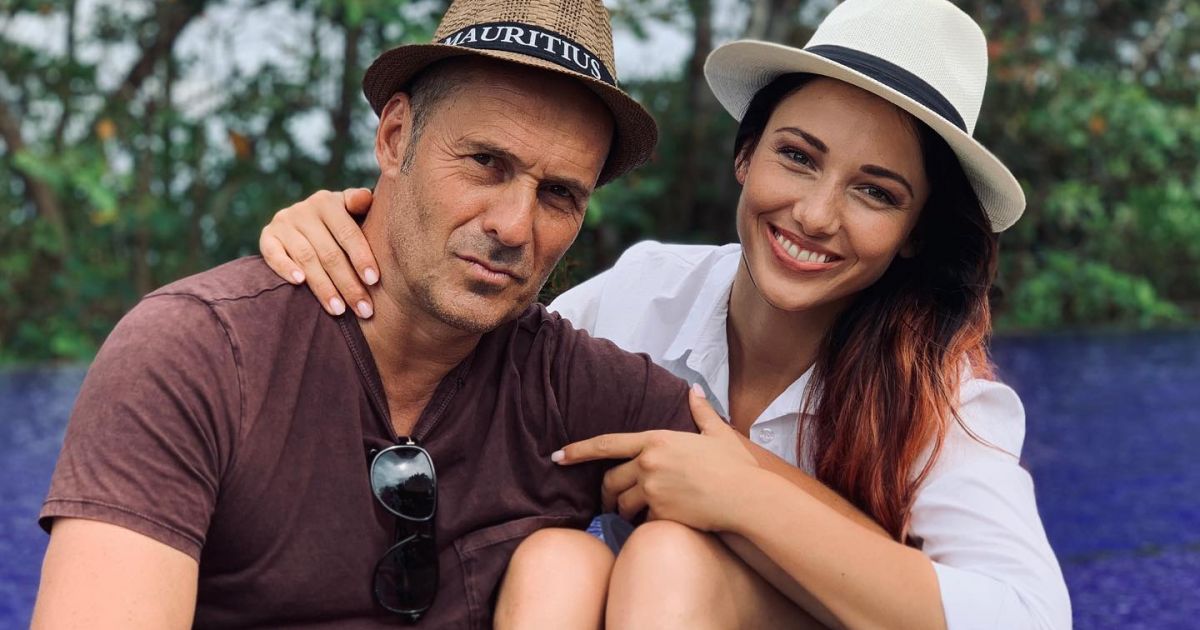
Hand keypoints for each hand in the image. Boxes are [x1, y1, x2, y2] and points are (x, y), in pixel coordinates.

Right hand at [259, 188, 377, 316]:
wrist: (305, 221)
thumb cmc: (340, 222)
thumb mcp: (351, 210)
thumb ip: (360, 203)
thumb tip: (365, 198)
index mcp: (328, 202)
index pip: (348, 233)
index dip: (361, 257)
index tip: (374, 281)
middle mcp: (303, 210)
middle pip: (329, 252)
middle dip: (348, 284)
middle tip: (364, 310)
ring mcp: (283, 223)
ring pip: (306, 258)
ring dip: (323, 287)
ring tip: (339, 310)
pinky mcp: (267, 237)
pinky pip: (273, 254)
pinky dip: (285, 268)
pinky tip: (300, 283)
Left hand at [553, 385, 759, 531]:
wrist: (745, 497)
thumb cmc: (734, 467)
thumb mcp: (717, 434)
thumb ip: (701, 412)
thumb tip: (694, 390)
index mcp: (657, 439)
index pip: (607, 444)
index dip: (578, 450)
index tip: (558, 456)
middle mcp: (649, 462)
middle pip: (610, 480)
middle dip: (606, 494)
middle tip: (608, 504)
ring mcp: (652, 488)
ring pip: (622, 504)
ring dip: (624, 512)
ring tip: (634, 516)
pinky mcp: (659, 512)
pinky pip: (640, 521)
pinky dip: (644, 524)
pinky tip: (657, 524)